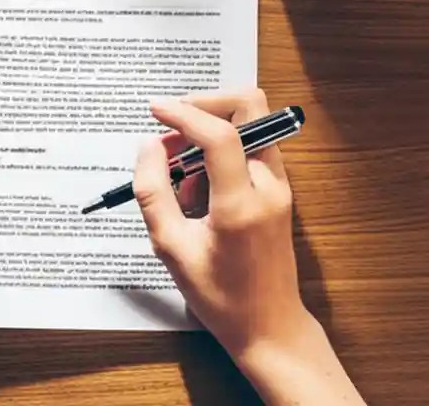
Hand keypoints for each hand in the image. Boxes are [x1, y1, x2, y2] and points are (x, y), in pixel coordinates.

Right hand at [133, 90, 306, 357]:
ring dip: (211, 130)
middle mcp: (270, 187)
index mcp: (242, 205)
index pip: (220, 135)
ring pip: (250, 123)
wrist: (269, 325)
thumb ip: (154, 193)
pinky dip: (221, 149)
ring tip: (180, 172)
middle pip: (250, 106)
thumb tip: (148, 147)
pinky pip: (251, 146)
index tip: (155, 109)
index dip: (184, 113)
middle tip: (173, 130)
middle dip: (207, 104)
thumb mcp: (171, 248)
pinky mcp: (279, 189)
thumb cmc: (221, 296)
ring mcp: (280, 186)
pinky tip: (197, 186)